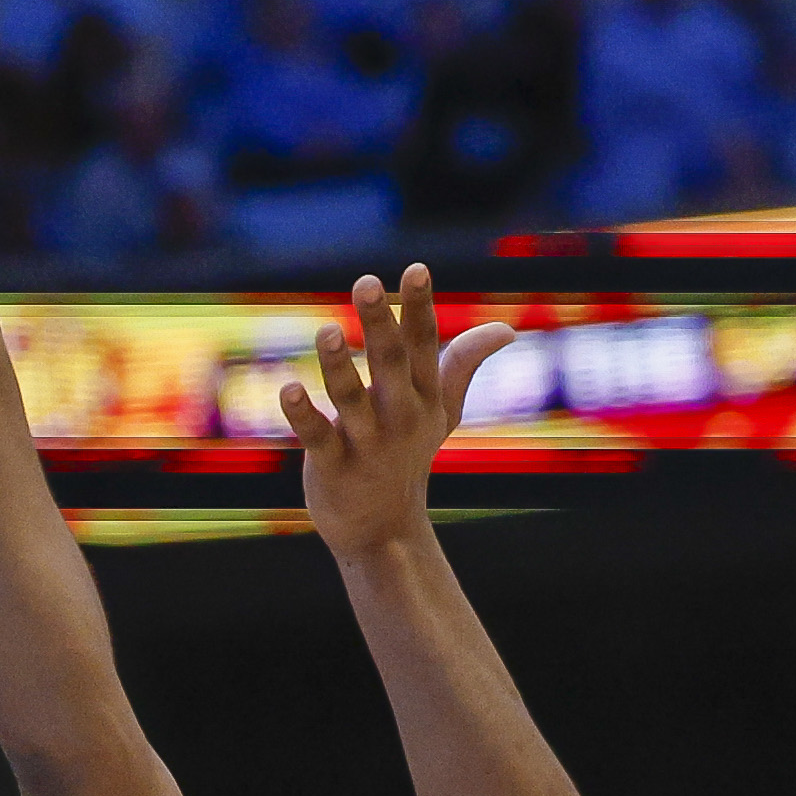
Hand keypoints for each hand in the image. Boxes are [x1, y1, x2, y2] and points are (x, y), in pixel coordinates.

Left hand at [279, 265, 513, 562]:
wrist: (384, 528)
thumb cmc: (409, 454)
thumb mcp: (441, 410)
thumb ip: (463, 364)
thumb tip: (508, 330)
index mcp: (423, 395)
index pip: (424, 344)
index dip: (419, 306)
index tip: (416, 268)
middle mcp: (400, 415)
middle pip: (391, 363)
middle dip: (380, 323)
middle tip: (366, 283)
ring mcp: (368, 443)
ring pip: (351, 398)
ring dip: (339, 365)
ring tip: (327, 330)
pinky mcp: (334, 466)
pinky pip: (318, 437)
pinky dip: (302, 415)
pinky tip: (287, 389)